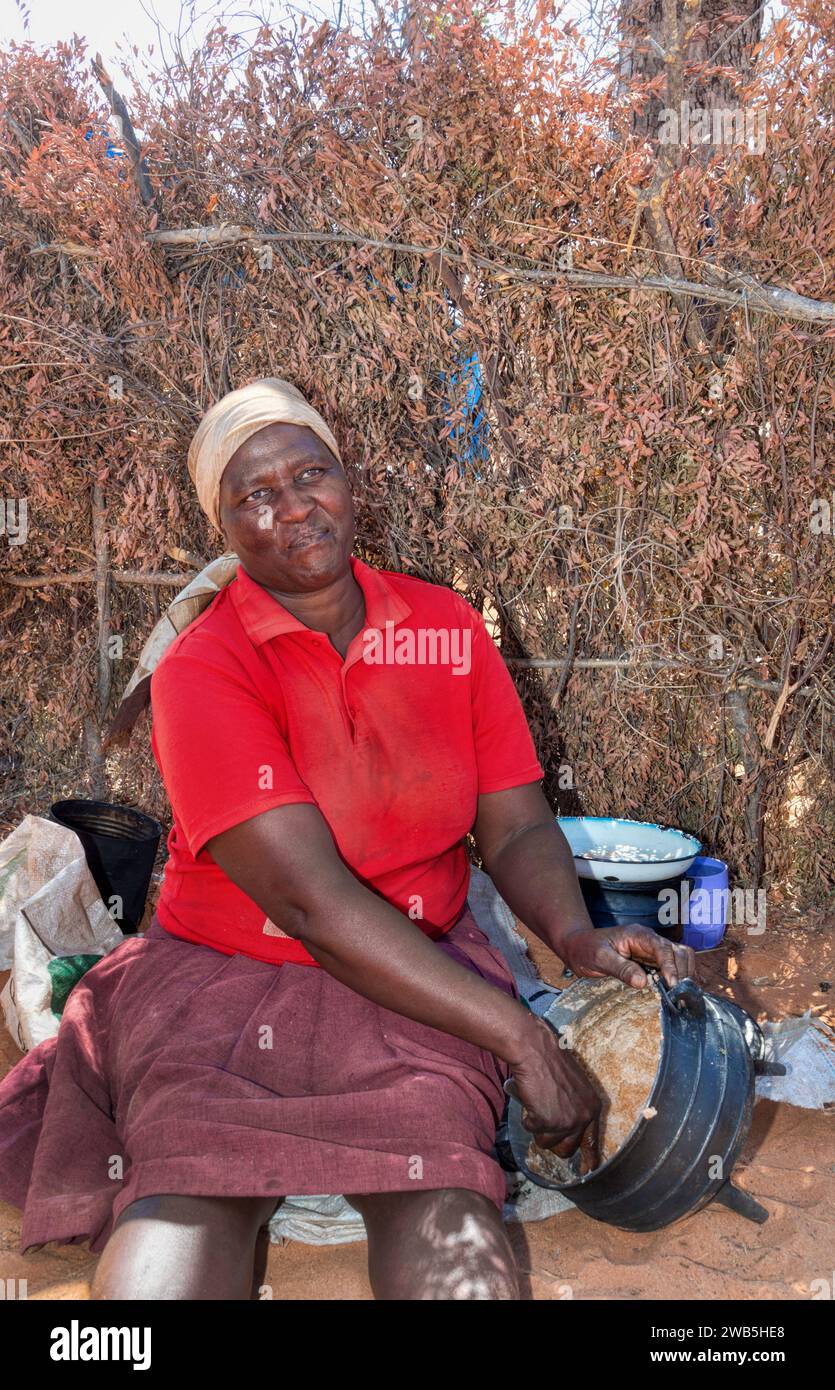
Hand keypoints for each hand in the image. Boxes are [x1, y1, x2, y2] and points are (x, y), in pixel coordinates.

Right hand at [507, 1015, 601, 1173]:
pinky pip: (530, 1130)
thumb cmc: (551, 1063)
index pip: (593, 1141)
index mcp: (593, 1108)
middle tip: (545, 1121)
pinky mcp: (546, 1121)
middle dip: (553, 1140)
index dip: (589, 1159)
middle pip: (567, 1150)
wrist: (535, 1050)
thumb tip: (568, 1132)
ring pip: (546, 1143)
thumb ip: (576, 1109)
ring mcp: (565, 1121)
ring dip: (537, 1127)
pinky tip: (530, 1098)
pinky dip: (526, 1116)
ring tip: (537, 1103)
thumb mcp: (575, 1087)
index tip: (587, 1172)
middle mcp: (583, 1117)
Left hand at [559, 923, 696, 989]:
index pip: (663, 948)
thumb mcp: (599, 958)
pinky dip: (679, 977)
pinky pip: (672, 966)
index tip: (673, 984)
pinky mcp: (651, 961)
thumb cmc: (586, 948)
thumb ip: (621, 968)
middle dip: (683, 971)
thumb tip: (643, 982)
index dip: (671, 966)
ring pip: (680, 957)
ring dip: (685, 974)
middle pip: (678, 951)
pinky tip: (678, 992)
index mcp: (638, 935)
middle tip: (680, 994)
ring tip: (682, 995)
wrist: (578, 946)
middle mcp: (649, 940)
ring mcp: (651, 950)